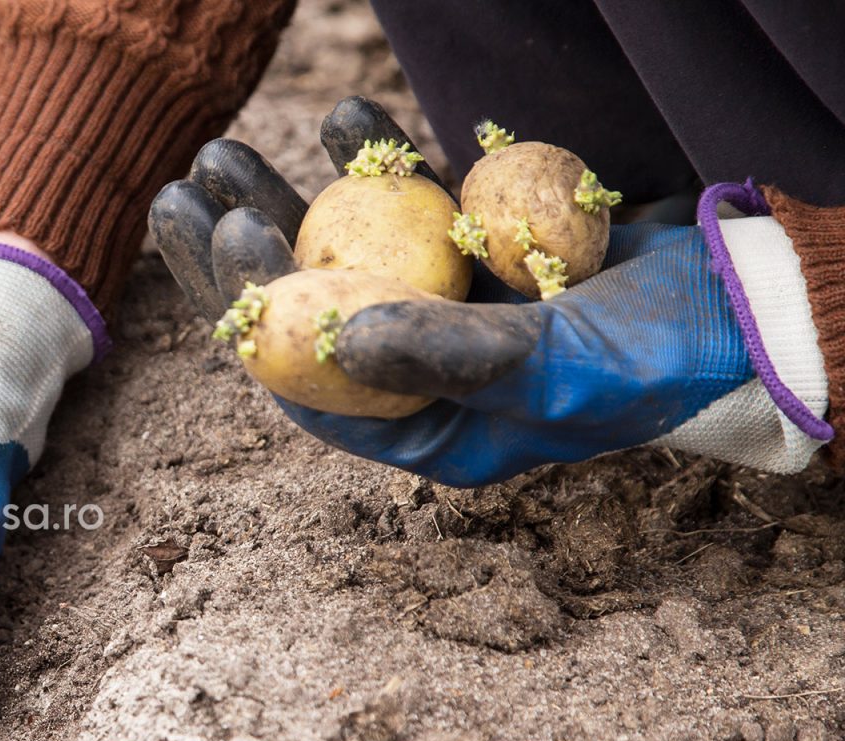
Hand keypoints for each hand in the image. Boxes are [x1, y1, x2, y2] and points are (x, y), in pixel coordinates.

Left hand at [150, 97, 830, 485]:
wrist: (745, 312)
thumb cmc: (656, 363)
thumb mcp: (551, 369)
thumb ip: (446, 355)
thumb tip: (334, 336)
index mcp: (422, 430)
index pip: (307, 376)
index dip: (252, 308)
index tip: (220, 238)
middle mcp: (418, 374)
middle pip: (302, 310)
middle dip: (242, 249)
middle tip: (186, 189)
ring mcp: (442, 310)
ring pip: (340, 252)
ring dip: (286, 201)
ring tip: (227, 152)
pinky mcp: (473, 254)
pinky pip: (408, 208)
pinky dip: (377, 163)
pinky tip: (343, 120)